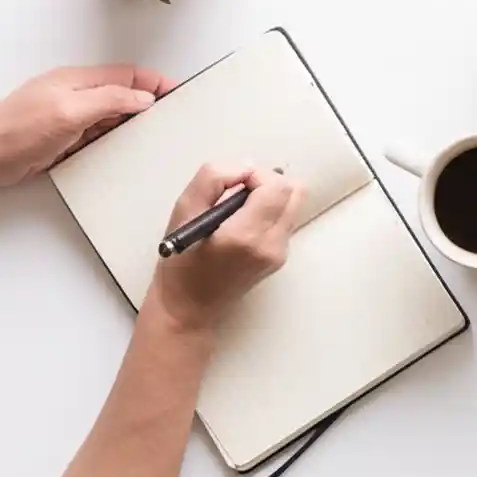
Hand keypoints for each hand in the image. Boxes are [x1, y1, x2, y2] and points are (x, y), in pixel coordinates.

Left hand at [0, 65, 175, 192]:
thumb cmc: (16, 133)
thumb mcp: (71, 111)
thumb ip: (110, 101)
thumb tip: (143, 98)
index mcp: (78, 80)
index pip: (128, 74)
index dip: (155, 82)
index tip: (178, 93)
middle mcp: (76, 95)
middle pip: (123, 95)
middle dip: (147, 105)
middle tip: (169, 120)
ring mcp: (70, 117)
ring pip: (112, 118)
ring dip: (130, 126)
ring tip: (150, 138)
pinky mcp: (65, 138)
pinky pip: (98, 137)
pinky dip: (113, 142)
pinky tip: (121, 152)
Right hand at [148, 164, 304, 331]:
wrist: (189, 308)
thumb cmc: (180, 263)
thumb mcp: (184, 211)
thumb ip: (213, 179)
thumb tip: (244, 167)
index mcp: (247, 235)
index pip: (278, 187)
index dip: (257, 175)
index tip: (233, 183)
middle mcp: (272, 245)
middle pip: (295, 192)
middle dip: (268, 182)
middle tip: (238, 191)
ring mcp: (280, 253)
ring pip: (293, 204)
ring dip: (270, 196)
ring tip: (237, 209)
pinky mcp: (280, 257)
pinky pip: (285, 219)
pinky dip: (269, 212)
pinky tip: (242, 223)